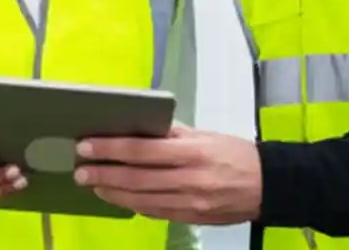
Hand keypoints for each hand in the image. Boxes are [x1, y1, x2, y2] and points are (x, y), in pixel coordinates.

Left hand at [73, 123, 261, 224]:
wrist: (268, 186)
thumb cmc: (235, 153)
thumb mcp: (205, 135)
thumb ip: (173, 134)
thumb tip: (140, 128)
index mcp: (192, 152)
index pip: (142, 150)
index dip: (111, 149)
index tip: (87, 146)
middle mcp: (188, 179)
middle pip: (136, 178)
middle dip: (103, 174)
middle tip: (79, 170)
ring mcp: (189, 203)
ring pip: (141, 200)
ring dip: (112, 192)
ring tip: (92, 184)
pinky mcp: (191, 219)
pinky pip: (155, 212)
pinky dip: (133, 205)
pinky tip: (118, 197)